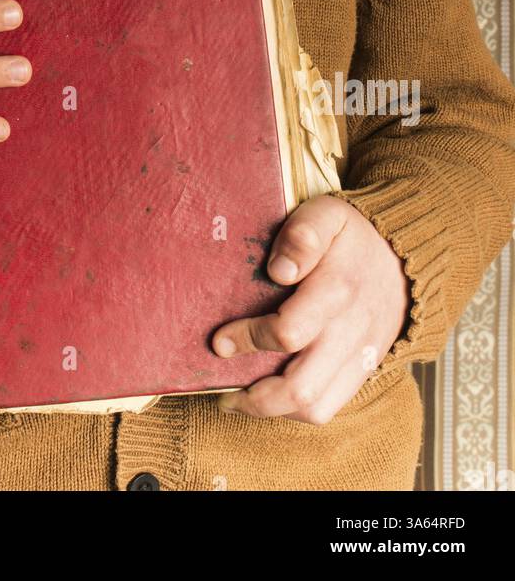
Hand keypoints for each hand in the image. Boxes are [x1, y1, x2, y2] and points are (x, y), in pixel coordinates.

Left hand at [210, 194, 411, 423]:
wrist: (403, 259)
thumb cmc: (352, 236)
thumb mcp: (328, 215)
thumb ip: (303, 236)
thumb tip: (278, 270)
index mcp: (336, 291)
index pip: (288, 333)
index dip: (248, 339)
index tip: (220, 340)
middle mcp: (348, 332)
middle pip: (302, 389)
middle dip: (256, 397)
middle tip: (225, 391)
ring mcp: (358, 357)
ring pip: (316, 408)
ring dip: (274, 410)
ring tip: (243, 399)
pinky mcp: (362, 371)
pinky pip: (332, 407)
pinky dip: (298, 410)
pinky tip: (274, 396)